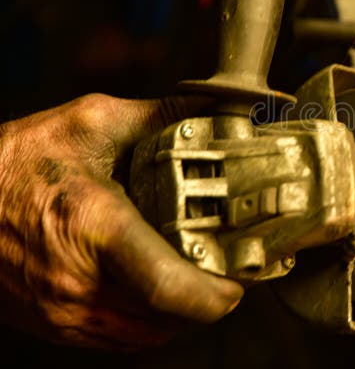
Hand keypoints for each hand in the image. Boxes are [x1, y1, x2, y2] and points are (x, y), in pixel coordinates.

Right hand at [0, 94, 242, 348]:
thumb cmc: (15, 161)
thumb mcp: (90, 123)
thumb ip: (161, 117)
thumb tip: (214, 109)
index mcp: (94, 224)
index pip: (167, 285)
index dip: (213, 294)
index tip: (238, 283)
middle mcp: (79, 278)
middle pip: (168, 315)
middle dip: (210, 298)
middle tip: (232, 272)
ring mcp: (64, 310)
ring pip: (149, 334)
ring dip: (184, 313)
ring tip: (203, 279)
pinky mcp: (55, 324)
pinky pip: (121, 338)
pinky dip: (152, 323)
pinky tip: (164, 292)